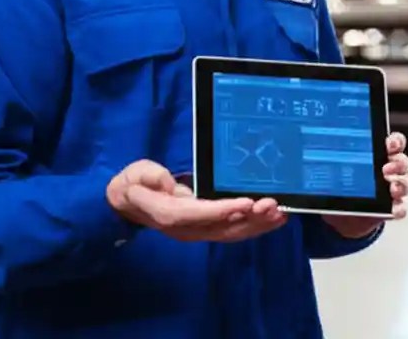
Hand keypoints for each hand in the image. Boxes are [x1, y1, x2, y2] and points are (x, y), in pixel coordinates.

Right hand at [107, 159, 287, 242]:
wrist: (128, 205)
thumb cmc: (133, 186)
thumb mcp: (134, 176)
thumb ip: (150, 177)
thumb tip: (168, 182)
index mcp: (168, 214)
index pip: (198, 213)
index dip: (222, 210)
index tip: (245, 203)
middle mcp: (187, 228)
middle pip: (222, 227)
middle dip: (250, 218)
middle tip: (272, 206)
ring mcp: (198, 231)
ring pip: (232, 232)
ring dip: (257, 224)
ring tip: (279, 213)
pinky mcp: (207, 229)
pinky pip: (233, 231)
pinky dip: (254, 226)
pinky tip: (272, 219)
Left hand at [323, 132, 407, 238]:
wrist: (341, 214)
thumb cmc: (341, 185)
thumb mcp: (335, 169)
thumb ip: (332, 160)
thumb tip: (310, 155)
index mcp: (377, 154)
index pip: (394, 143)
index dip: (396, 142)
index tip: (389, 144)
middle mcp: (388, 170)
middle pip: (402, 161)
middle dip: (398, 163)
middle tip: (387, 168)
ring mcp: (391, 190)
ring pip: (406, 183)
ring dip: (402, 184)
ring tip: (392, 188)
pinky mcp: (390, 209)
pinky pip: (400, 208)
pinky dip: (398, 208)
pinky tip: (391, 209)